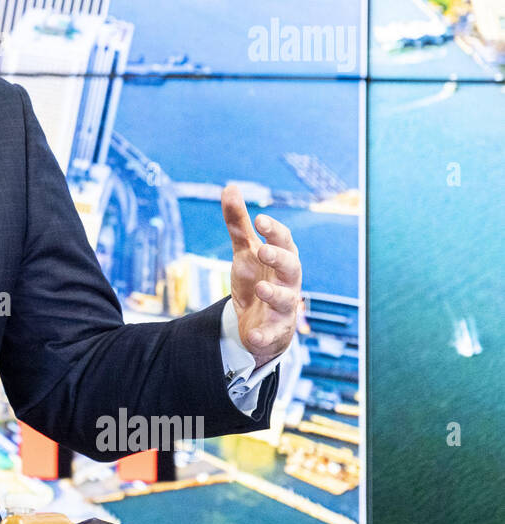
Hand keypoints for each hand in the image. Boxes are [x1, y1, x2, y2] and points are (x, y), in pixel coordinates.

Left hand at [221, 184, 302, 368]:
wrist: (258, 322)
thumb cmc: (257, 279)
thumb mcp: (245, 252)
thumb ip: (238, 224)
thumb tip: (230, 187)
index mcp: (282, 259)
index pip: (284, 242)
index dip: (275, 231)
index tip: (260, 219)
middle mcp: (287, 282)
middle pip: (292, 267)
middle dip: (280, 257)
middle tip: (262, 249)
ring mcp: (283, 308)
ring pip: (287, 301)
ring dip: (274, 294)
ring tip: (260, 289)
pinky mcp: (273, 332)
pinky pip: (271, 336)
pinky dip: (263, 337)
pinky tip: (252, 336)